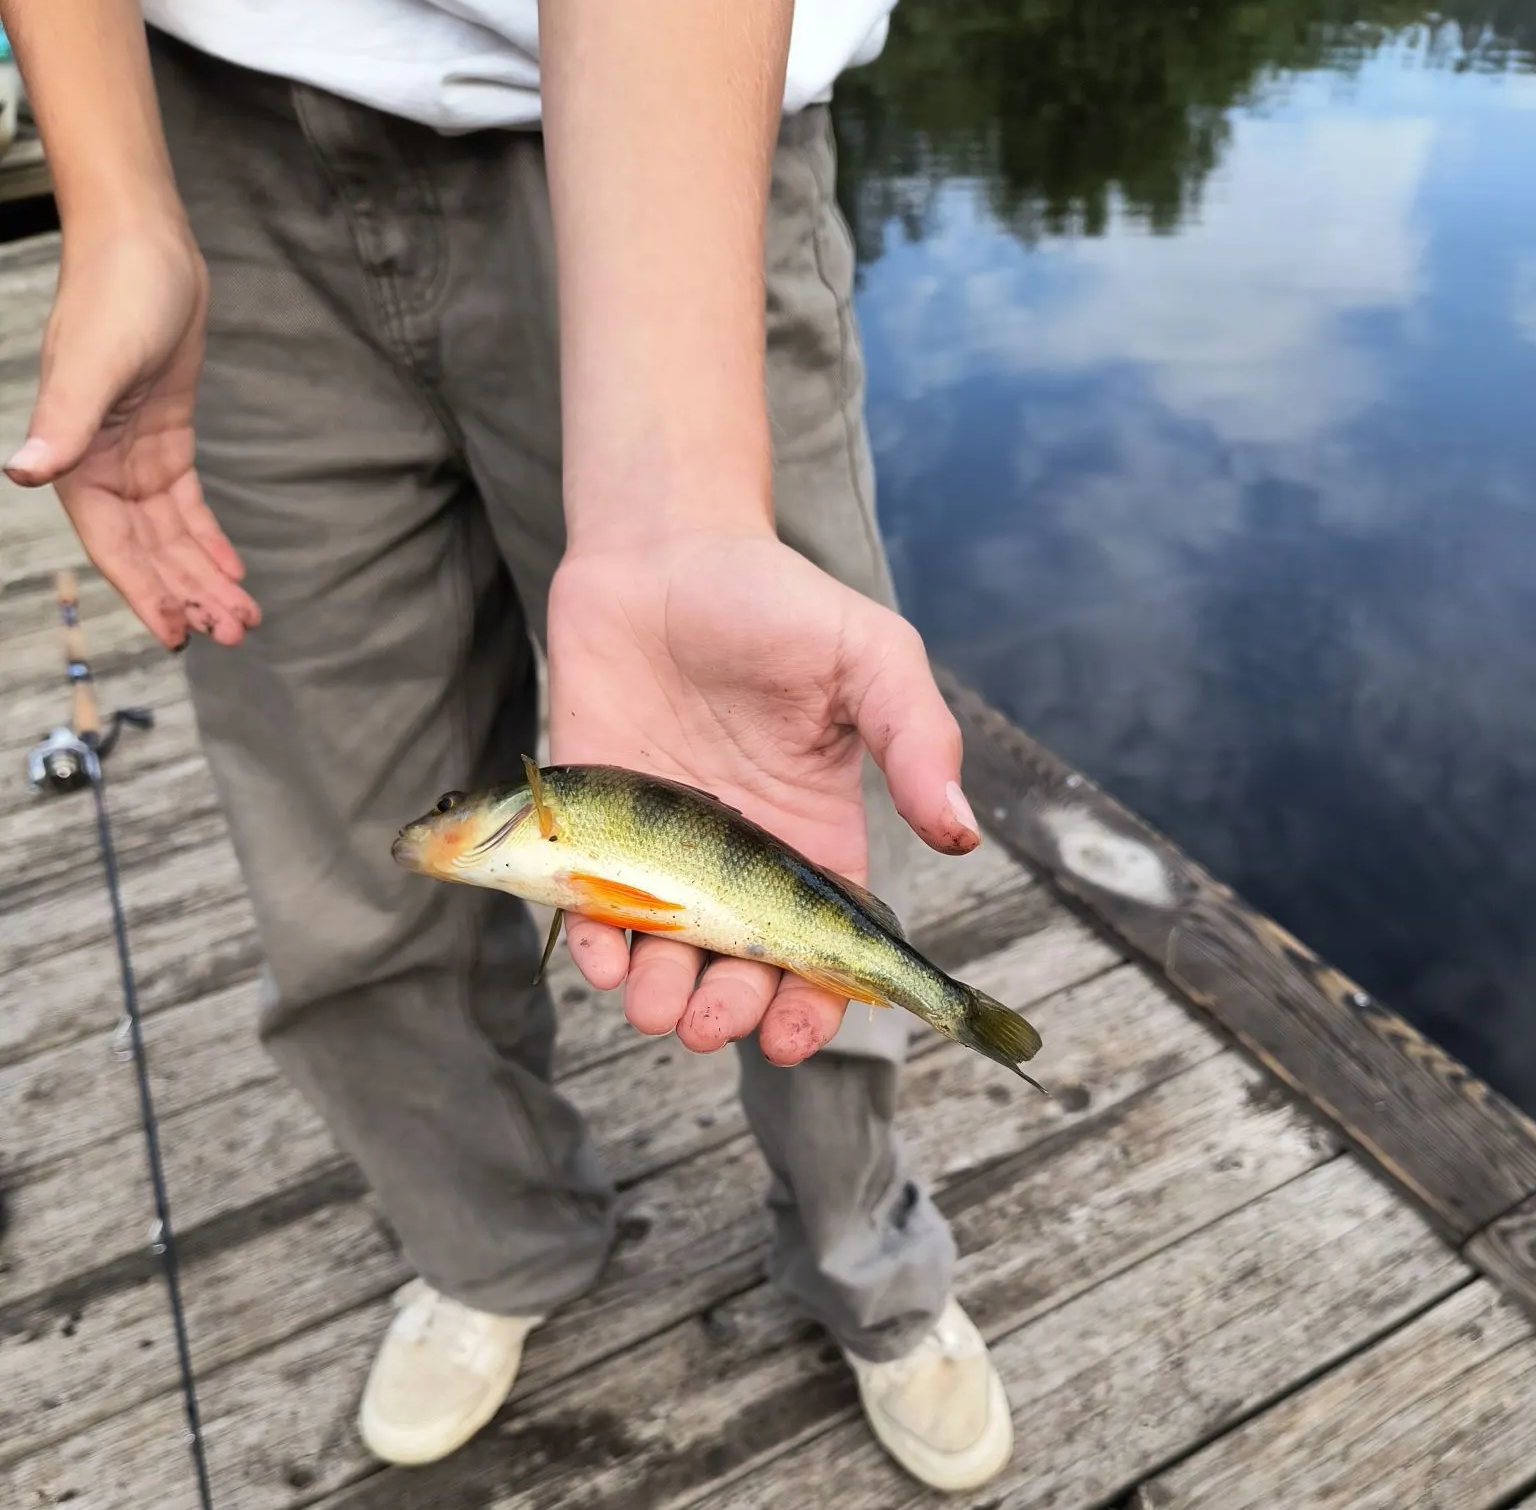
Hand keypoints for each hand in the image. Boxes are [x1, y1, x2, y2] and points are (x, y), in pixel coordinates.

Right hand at [4, 221, 259, 646]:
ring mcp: (133, 453)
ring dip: (203, 576)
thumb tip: (26, 473)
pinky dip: (208, 538)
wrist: (145, 243)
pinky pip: (185, 504)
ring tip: (243, 615)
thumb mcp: (95, 362)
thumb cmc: (117, 293)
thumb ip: (63, 424)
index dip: (145, 594)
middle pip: (149, 551)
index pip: (114, 546)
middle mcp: (101, 465)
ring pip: (171, 535)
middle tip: (234, 632)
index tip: (179, 636)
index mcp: (77, 459)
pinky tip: (231, 570)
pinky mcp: (165, 436)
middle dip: (188, 595)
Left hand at [546, 529, 980, 1065]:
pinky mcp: (591, 825)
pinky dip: (594, 943)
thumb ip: (917, 739)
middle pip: (740, 969)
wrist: (663, 549)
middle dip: (730, 1010)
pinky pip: (590, 906)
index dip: (815, 1002)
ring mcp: (661, 847)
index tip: (795, 1034)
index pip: (821, 947)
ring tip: (658, 1004)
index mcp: (814, 835)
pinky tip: (603, 955)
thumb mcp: (870, 656)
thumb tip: (962, 834)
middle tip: (713, 1017)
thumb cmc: (776, 602)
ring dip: (660, 998)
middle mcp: (738, 858)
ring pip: (663, 956)